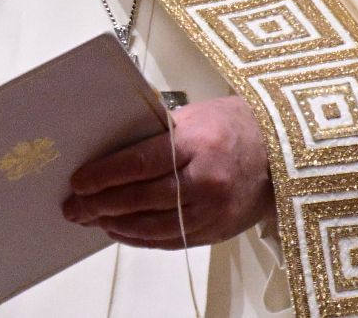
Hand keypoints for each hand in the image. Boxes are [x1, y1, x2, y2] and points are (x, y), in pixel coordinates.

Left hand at [63, 94, 271, 247]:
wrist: (283, 151)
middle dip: (100, 204)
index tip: (80, 181)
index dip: (104, 175)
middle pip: (141, 198)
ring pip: (151, 226)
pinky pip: (169, 241)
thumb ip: (159, 134)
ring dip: (116, 225)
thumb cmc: (237, 127)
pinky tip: (122, 231)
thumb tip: (112, 151)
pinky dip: (140, 238)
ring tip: (93, 220)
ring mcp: (213, 210)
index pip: (140, 162)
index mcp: (199, 142)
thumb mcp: (198, 116)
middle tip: (75, 206)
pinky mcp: (216, 230)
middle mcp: (207, 179)